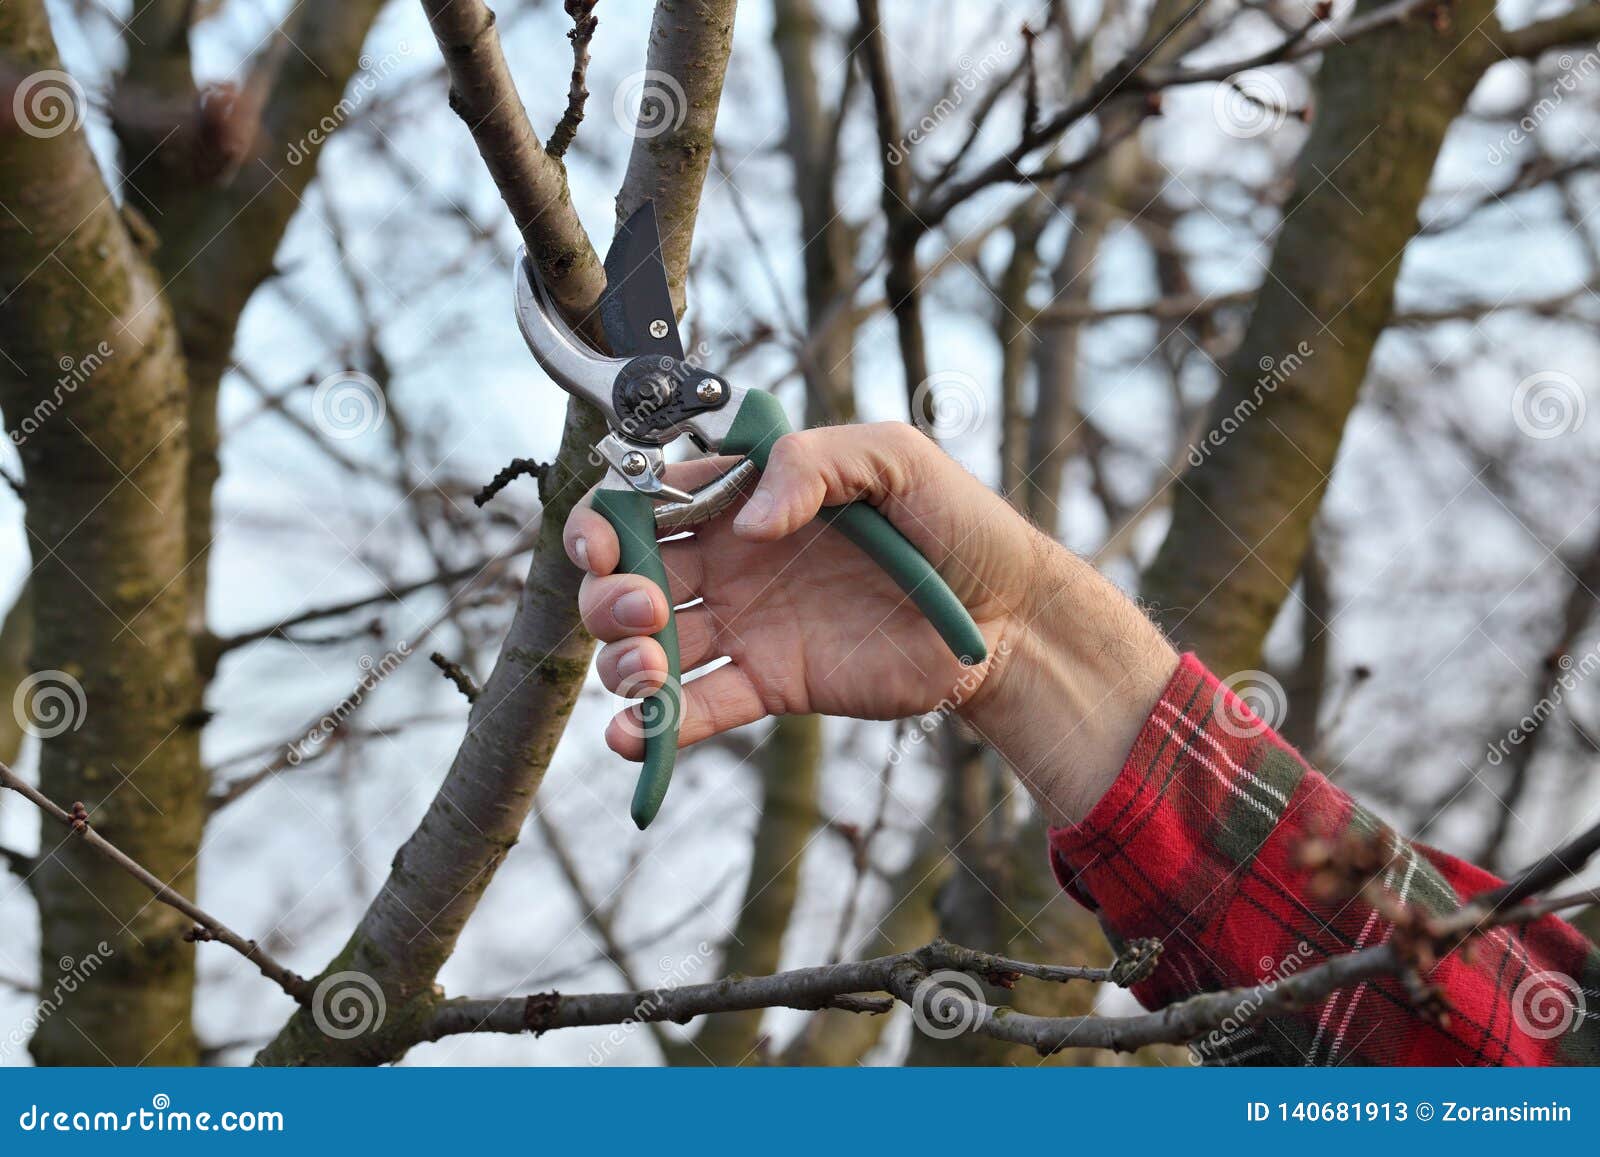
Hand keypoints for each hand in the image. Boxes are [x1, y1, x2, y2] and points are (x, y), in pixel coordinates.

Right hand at [565, 422, 1177, 824]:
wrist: (1006, 613)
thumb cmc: (956, 520)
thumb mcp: (893, 457)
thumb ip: (812, 463)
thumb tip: (747, 521)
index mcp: (745, 498)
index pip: (644, 504)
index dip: (602, 524)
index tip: (601, 545)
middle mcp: (731, 562)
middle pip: (628, 579)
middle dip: (611, 598)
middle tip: (647, 610)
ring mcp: (746, 626)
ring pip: (649, 647)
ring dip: (624, 662)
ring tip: (649, 670)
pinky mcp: (770, 685)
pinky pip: (698, 706)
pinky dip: (656, 726)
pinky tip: (634, 737)